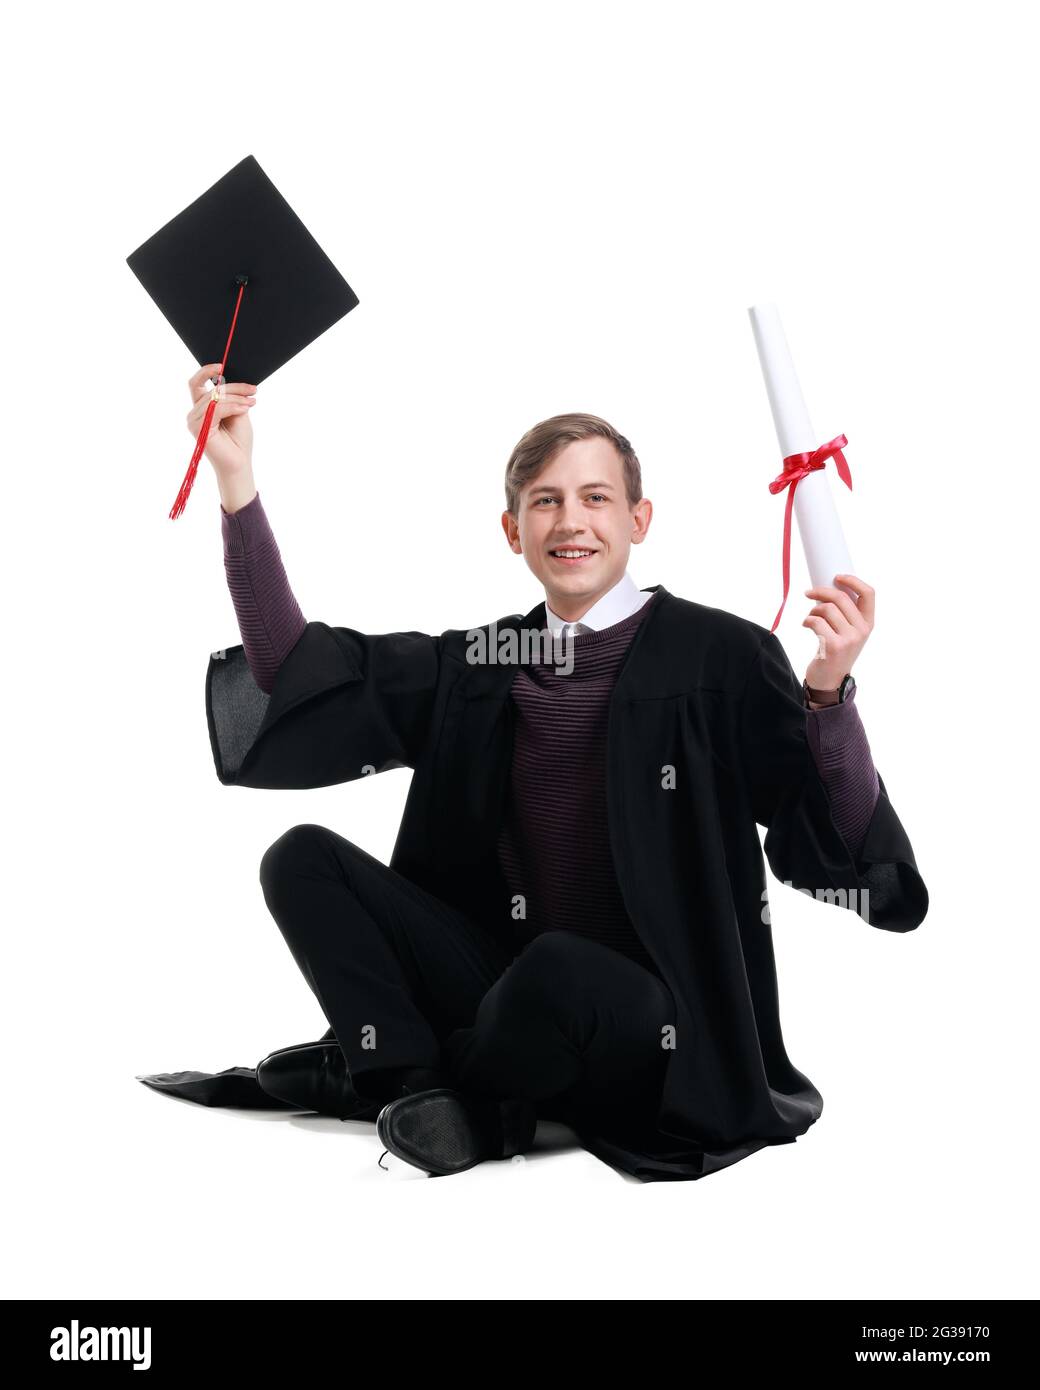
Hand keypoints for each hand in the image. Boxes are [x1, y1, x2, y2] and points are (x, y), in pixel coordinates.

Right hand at [186, 363, 255, 481]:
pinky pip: (216, 409)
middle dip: (235, 387)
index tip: (222, 365)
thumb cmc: (238, 442)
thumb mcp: (237, 413)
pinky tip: (245, 408)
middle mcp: (194, 414)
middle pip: (212, 390)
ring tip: (252, 402)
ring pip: (215, 398)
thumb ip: (231, 398)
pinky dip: (232, 406)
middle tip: (253, 390)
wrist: (239, 464)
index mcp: (202, 408)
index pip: (196, 383)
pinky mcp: (199, 429)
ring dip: (236, 398)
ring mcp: (194, 422)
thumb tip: (230, 383)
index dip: (206, 371)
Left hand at [802, 574, 874, 689]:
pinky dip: (807, 620)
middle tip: (808, 593)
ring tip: (810, 618)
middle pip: (841, 597)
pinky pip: (817, 622)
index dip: (853, 580)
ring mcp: (850, 638)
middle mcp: (862, 630)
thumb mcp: (848, 632)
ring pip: (827, 609)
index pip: (869, 593)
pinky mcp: (834, 646)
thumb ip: (845, 613)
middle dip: (821, 591)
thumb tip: (828, 587)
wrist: (829, 681)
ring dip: (813, 610)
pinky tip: (806, 625)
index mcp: (868, 623)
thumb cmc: (835, 652)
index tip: (837, 576)